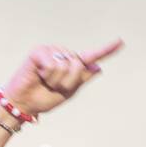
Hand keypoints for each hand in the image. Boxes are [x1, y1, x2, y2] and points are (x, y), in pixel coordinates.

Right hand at [0, 39, 123, 118]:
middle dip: (68, 82)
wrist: (25, 104)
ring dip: (56, 80)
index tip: (121, 42)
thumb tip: (98, 66)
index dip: (107, 50)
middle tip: (55, 87)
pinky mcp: (40, 51)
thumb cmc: (44, 98)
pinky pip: (53, 65)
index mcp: (72, 65)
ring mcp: (52, 51)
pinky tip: (39, 75)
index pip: (91, 57)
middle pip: (78, 65)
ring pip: (66, 66)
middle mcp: (63, 55)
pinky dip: (47, 75)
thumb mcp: (68, 92)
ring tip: (46, 82)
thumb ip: (82, 79)